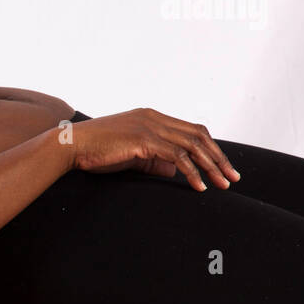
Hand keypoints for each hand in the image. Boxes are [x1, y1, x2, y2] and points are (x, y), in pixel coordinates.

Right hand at [68, 108, 240, 190]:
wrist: (71, 145)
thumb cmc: (96, 152)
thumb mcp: (130, 156)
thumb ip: (153, 161)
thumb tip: (175, 172)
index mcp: (152, 117)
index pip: (192, 130)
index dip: (211, 149)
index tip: (222, 168)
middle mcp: (155, 118)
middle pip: (199, 135)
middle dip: (219, 158)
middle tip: (232, 178)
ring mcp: (150, 126)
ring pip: (193, 145)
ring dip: (212, 166)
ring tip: (222, 185)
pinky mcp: (144, 139)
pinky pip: (177, 156)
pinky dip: (192, 172)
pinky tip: (199, 187)